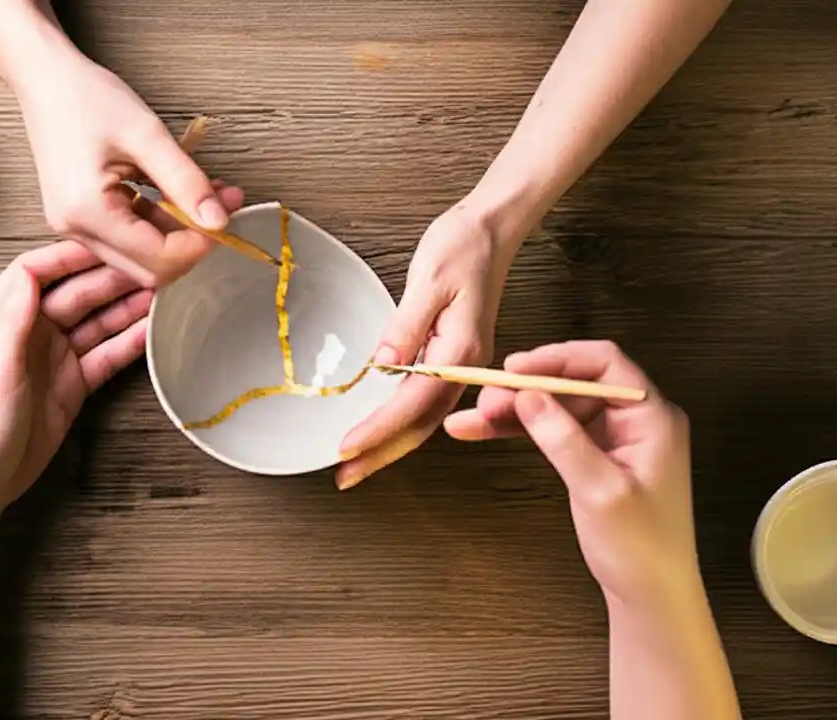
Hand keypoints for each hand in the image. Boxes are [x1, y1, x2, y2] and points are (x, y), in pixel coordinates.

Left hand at [0, 242, 155, 515]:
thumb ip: (13, 317)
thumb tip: (31, 271)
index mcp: (0, 319)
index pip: (35, 271)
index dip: (69, 255)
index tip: (104, 242)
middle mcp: (29, 332)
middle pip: (74, 293)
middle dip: (110, 278)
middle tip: (149, 266)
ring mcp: (54, 357)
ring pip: (96, 321)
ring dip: (126, 307)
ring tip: (161, 292)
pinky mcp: (73, 384)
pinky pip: (106, 355)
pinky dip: (129, 343)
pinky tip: (153, 330)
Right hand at [18, 56, 240, 286]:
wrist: (46, 79)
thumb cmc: (85, 97)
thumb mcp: (147, 135)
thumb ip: (185, 181)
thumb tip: (218, 221)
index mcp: (87, 211)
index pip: (156, 258)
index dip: (197, 245)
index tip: (224, 218)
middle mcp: (75, 228)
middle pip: (147, 269)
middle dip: (191, 244)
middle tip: (222, 208)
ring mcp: (74, 226)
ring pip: (140, 257)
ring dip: (178, 234)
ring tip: (209, 195)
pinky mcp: (81, 218)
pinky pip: (128, 237)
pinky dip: (159, 223)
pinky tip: (179, 196)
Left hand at [337, 205, 507, 489]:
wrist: (490, 230)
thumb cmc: (462, 247)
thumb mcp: (428, 280)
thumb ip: (406, 325)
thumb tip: (383, 364)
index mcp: (461, 350)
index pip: (413, 402)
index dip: (380, 430)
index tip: (347, 448)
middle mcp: (466, 365)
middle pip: (421, 425)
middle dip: (383, 455)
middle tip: (346, 477)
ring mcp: (461, 364)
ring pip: (423, 419)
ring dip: (390, 445)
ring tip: (356, 465)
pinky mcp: (451, 357)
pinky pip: (424, 401)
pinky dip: (400, 422)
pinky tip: (381, 432)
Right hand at [444, 341, 700, 604]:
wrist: (651, 595)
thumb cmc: (640, 547)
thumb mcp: (600, 490)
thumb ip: (563, 439)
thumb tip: (528, 395)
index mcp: (652, 418)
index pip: (605, 364)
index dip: (558, 359)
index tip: (516, 368)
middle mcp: (634, 420)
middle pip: (573, 385)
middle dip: (526, 389)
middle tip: (485, 399)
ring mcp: (613, 439)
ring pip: (557, 408)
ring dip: (515, 411)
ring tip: (472, 418)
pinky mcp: (594, 457)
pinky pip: (553, 432)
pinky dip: (521, 431)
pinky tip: (484, 431)